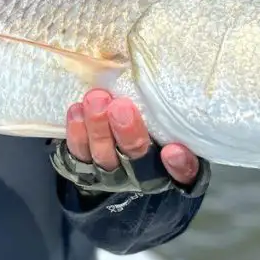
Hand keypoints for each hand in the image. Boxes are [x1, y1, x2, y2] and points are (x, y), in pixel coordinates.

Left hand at [66, 88, 198, 186]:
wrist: (116, 143)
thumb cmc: (154, 123)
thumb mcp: (170, 120)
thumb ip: (172, 110)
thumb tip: (177, 86)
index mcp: (171, 166)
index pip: (183, 173)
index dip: (179, 165)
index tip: (173, 150)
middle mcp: (141, 173)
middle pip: (135, 157)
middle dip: (128, 133)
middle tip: (120, 107)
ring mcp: (111, 171)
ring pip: (103, 156)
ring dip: (98, 128)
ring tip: (95, 100)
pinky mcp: (84, 165)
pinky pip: (79, 153)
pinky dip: (77, 133)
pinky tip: (76, 110)